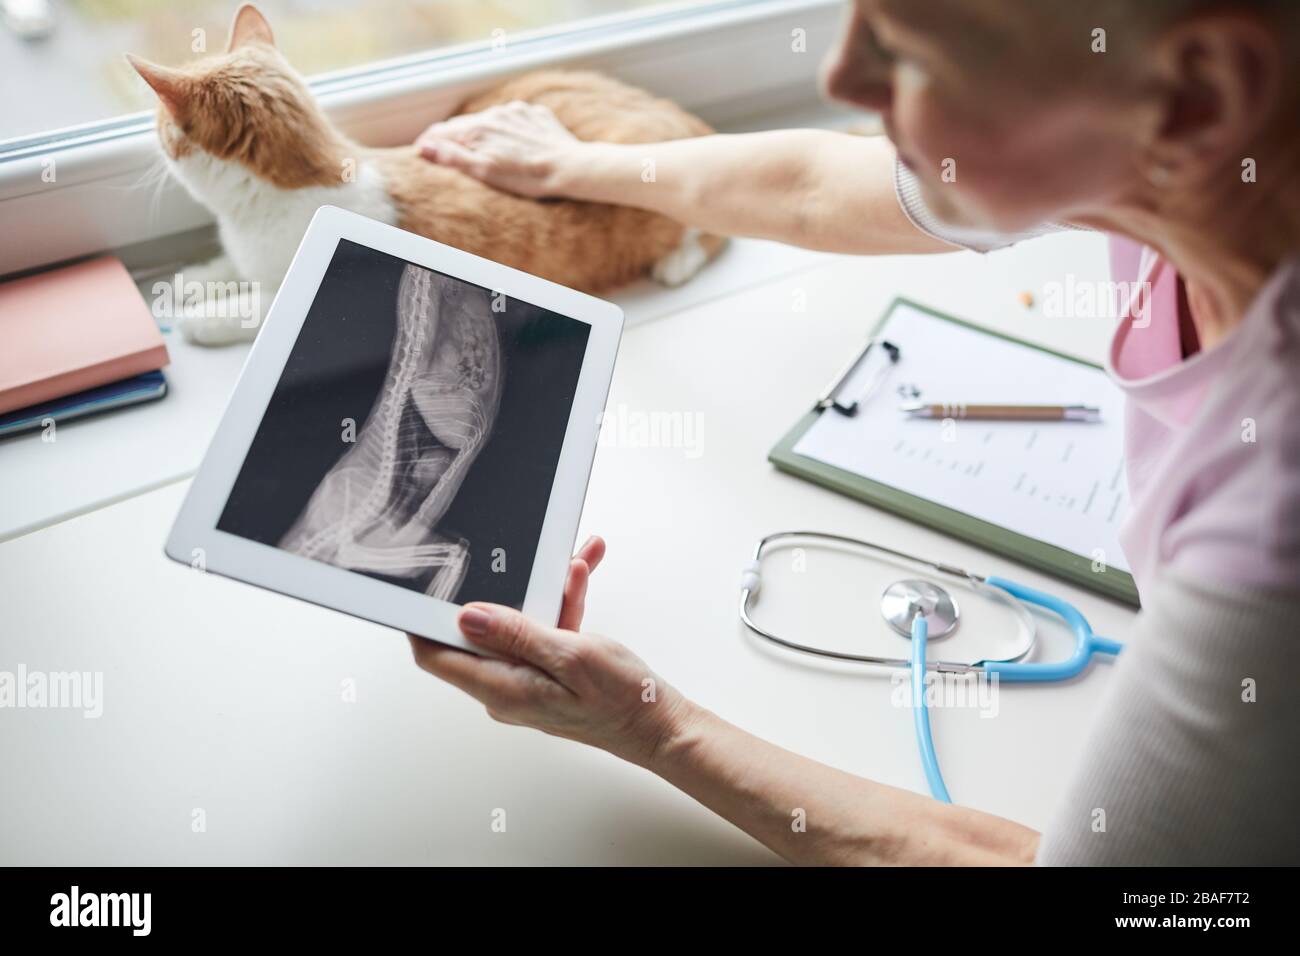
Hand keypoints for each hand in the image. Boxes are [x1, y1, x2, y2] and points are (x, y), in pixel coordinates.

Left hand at [408, 536, 694, 766]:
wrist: (661, 724)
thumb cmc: (624, 701)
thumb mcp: (572, 655)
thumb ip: (518, 633)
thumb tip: (468, 617)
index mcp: (503, 689)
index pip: (435, 655)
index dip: (420, 620)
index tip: (420, 584)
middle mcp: (506, 688)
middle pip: (480, 630)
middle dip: (503, 585)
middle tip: (520, 555)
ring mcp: (526, 680)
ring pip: (519, 624)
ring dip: (545, 590)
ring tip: (574, 563)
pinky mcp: (547, 673)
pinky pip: (543, 632)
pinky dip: (562, 604)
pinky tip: (580, 578)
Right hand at [415, 100, 583, 198]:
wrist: (570, 168)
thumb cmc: (528, 177)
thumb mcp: (485, 172)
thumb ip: (453, 157)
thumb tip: (425, 147)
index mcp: (477, 129)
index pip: (441, 131)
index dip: (428, 142)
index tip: (422, 152)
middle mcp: (494, 114)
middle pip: (463, 124)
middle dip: (451, 137)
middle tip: (445, 152)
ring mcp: (515, 111)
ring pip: (487, 120)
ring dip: (479, 133)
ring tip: (481, 151)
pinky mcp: (533, 113)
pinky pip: (511, 119)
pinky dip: (504, 130)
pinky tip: (512, 145)